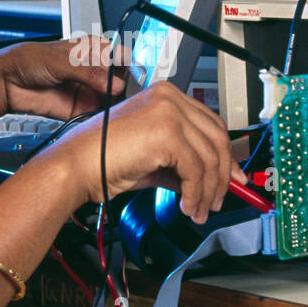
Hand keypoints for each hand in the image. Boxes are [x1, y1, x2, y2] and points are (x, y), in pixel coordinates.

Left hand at [0, 36, 130, 120]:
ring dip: (118, 105)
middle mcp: (93, 71)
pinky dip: (105, 118)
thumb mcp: (61, 61)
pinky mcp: (81, 109)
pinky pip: (99, 114)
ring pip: (113, 99)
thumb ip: (89, 73)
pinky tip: (108, 118)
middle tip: (130, 95)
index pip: (121, 56)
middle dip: (128, 88)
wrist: (7, 83)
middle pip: (121, 80)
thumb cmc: (29, 60)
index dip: (132, 66)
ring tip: (121, 108)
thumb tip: (114, 84)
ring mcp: (88, 90)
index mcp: (92, 50)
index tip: (139, 76)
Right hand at [50, 81, 247, 224]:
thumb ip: (182, 165)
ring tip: (198, 210)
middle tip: (220, 199)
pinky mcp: (167, 131)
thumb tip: (208, 181)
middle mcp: (169, 98)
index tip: (231, 178)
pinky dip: (196, 192)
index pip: (209, 123)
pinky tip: (187, 205)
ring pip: (210, 156)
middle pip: (217, 137)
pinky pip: (196, 168)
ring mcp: (169, 111)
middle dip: (223, 174)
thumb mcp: (153, 161)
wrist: (75, 166)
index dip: (224, 154)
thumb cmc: (101, 160)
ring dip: (208, 190)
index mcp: (165, 96)